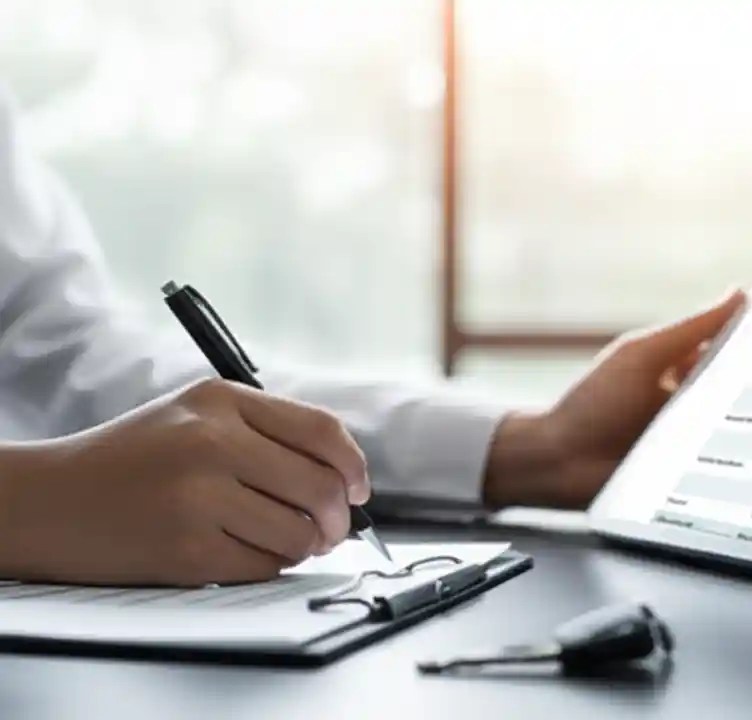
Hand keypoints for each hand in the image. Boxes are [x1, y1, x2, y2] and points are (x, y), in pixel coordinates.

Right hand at [0, 378, 368, 585]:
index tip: (359, 490)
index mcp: (221, 400)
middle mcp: (212, 442)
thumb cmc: (134, 459)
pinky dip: (269, 565)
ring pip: (300, 533)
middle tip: (331, 529)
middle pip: (321, 488)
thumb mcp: (197, 414)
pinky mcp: (188, 550)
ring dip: (305, 546)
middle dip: (338, 518)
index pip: (323, 432)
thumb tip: (346, 479)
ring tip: (285, 539)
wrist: (50, 500)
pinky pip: (266, 566)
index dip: (354, 467)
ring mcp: (199, 497)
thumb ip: (268, 432)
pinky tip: (245, 551)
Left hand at [483, 290, 745, 507]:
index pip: (736, 353)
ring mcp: (694, 444)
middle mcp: (694, 405)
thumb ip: (690, 329)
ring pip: (741, 435)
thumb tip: (740, 293)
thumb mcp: (643, 357)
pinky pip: (726, 473)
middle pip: (745, 395)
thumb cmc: (592, 405)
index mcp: (685, 370)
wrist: (556, 465)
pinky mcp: (693, 481)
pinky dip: (744, 470)